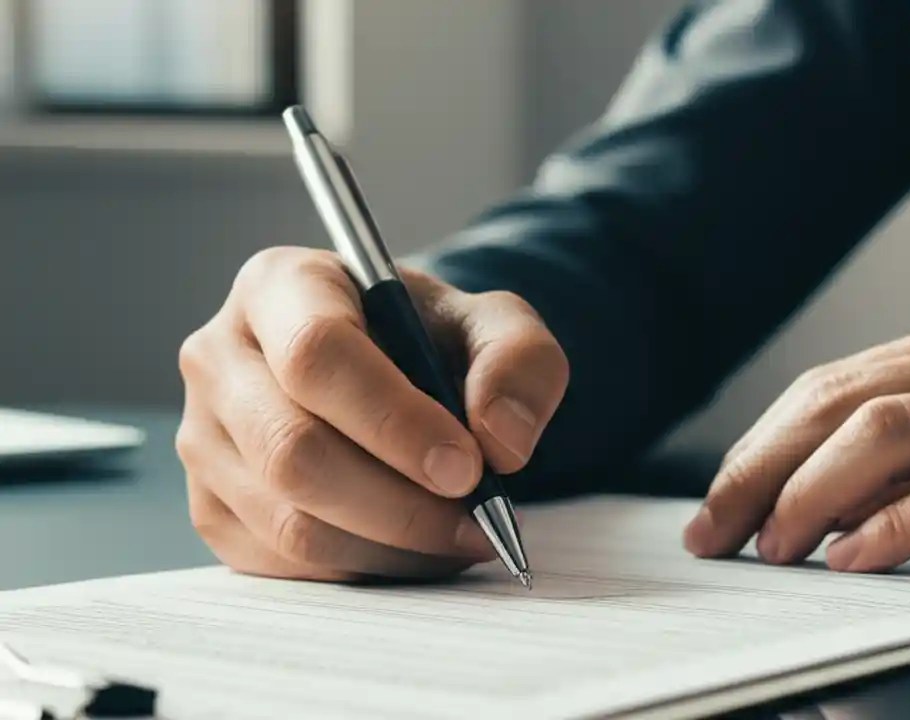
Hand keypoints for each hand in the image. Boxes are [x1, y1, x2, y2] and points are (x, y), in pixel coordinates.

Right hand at [177, 247, 567, 580]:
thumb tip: (500, 440)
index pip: (315, 355)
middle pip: (293, 451)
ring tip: (459, 534)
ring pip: (290, 522)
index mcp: (280, 286)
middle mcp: (220, 356)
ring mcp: (203, 437)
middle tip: (477, 517)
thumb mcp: (495, 326)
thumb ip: (517, 363)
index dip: (394, 421)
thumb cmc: (431, 340)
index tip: (466, 466)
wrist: (394, 371)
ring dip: (392, 546)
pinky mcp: (211, 506)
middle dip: (401, 504)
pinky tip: (413, 545)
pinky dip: (364, 569)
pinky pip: (284, 564)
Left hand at [683, 306, 909, 570]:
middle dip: (759, 471)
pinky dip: (895, 528)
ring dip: (809, 497)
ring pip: (885, 436)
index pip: (832, 384)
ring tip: (771, 550)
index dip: (761, 444)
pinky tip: (856, 560)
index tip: (718, 500)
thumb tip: (826, 494)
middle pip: (838, 403)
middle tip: (713, 532)